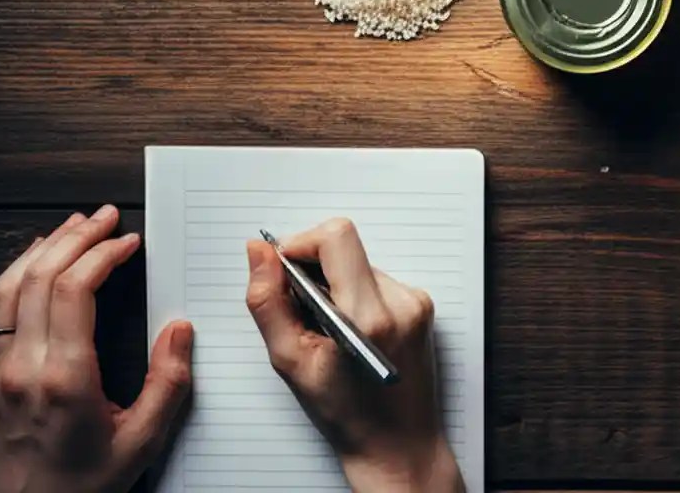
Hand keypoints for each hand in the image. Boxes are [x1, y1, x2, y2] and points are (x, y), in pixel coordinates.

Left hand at [0, 206, 193, 492]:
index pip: (75, 291)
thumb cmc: (85, 483)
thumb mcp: (144, 440)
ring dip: (41, 249)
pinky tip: (31, 265)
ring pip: (8, 287)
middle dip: (75, 238)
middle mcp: (21, 368)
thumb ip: (169, 383)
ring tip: (71, 229)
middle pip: (41, 277)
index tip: (127, 242)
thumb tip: (181, 331)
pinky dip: (10, 277)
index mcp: (64, 379)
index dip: (102, 255)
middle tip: (103, 218)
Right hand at [244, 218, 461, 492]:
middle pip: (345, 248)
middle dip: (313, 270)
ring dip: (334, 286)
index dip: (300, 244)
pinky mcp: (421, 305)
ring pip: (358, 264)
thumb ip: (267, 301)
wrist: (398, 443)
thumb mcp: (291, 361)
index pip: (336, 237)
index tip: (282, 271)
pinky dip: (354, 296)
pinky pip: (376, 280)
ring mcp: (415, 302)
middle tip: (301, 312)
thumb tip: (258, 253)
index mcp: (370, 317)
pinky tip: (349, 331)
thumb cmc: (347, 414)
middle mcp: (401, 302)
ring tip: (328, 331)